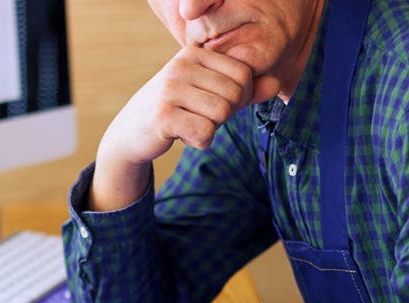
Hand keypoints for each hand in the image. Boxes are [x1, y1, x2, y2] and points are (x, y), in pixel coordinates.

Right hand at [90, 47, 271, 210]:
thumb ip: (244, 90)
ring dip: (212, 129)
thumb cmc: (176, 112)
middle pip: (235, 94)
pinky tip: (184, 137)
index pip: (243, 74)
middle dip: (226, 115)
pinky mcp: (164, 115)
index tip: (221, 107)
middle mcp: (182, 65)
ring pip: (221, 114)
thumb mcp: (209, 95)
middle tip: (204, 120)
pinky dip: (200, 142)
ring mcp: (171, 89)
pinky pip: (204, 132)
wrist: (132, 133)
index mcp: (195, 54)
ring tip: (192, 126)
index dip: (242, 98)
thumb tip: (277, 83)